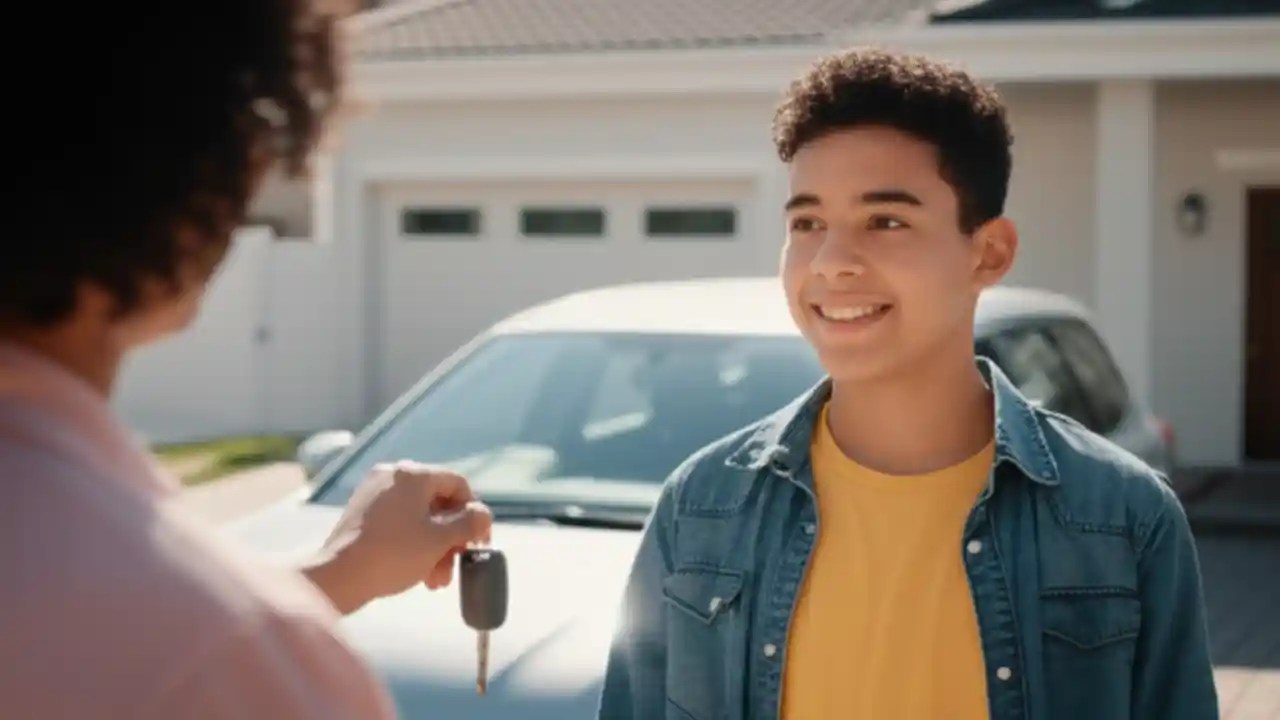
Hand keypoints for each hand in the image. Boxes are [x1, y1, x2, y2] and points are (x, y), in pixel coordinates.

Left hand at [302, 461, 491, 613]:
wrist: (338, 577)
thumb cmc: (393, 554)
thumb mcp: (440, 539)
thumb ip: (470, 523)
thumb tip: (483, 514)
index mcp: (413, 474)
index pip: (458, 483)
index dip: (475, 513)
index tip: (479, 541)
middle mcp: (392, 475)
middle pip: (438, 503)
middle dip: (451, 538)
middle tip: (456, 565)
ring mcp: (374, 492)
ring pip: (419, 516)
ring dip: (434, 546)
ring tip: (435, 580)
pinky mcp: (361, 512)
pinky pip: (399, 522)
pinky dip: (413, 543)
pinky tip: (417, 572)